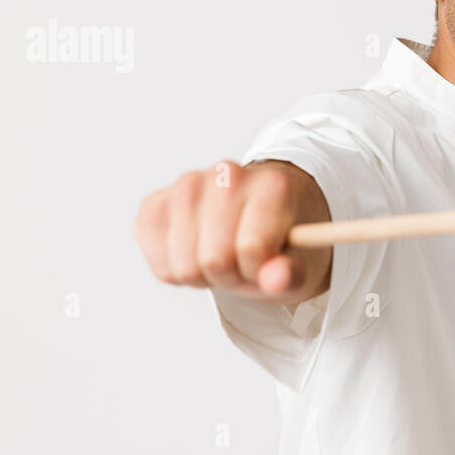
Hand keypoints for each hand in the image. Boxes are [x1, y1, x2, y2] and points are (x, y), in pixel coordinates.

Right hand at [132, 159, 330, 303]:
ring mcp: (186, 184)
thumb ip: (291, 274)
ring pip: (183, 265)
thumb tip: (276, 279)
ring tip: (220, 256)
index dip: (258, 269)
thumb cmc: (278, 240)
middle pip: (214, 260)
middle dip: (230, 274)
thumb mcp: (300, 264)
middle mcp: (226, 174)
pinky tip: (195, 253)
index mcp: (271, 184)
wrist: (257, 217)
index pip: (251, 249)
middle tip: (241, 260)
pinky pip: (159, 264)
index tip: (266, 259)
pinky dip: (176, 271)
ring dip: (203, 275)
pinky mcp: (154, 204)